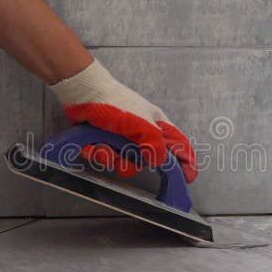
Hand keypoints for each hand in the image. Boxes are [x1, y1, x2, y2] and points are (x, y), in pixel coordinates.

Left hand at [49, 59, 196, 182]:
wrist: (83, 95)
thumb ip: (156, 145)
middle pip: (146, 161)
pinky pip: (105, 158)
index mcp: (156, 125)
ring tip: (102, 145)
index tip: (189, 176)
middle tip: (126, 156)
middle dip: (132, 161)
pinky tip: (92, 143)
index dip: (185, 161)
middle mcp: (141, 133)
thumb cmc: (115, 102)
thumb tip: (160, 162)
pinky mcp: (104, 142)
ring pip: (123, 163)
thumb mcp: (142, 124)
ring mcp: (122, 139)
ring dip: (111, 157)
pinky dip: (97, 153)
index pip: (177, 144)